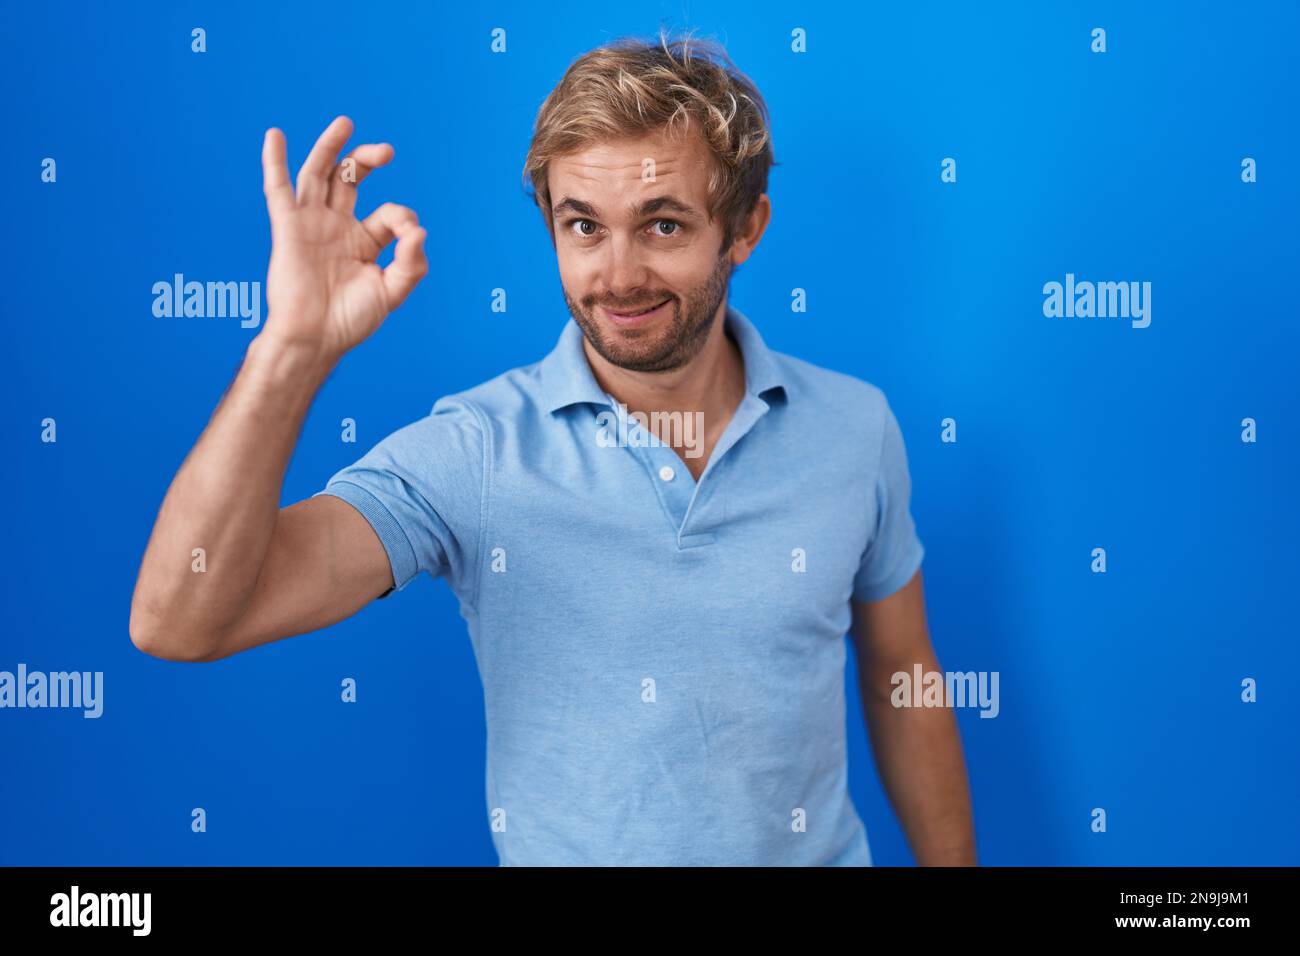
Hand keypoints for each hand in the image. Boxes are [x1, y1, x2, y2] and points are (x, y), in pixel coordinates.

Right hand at [258, 115, 427, 361]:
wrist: (315, 338)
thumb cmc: (351, 320)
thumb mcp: (392, 292)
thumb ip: (411, 264)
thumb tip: (419, 230)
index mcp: (365, 241)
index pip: (389, 213)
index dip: (403, 217)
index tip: (410, 235)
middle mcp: (338, 227)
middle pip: (350, 179)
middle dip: (367, 160)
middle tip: (386, 151)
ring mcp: (312, 224)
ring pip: (319, 175)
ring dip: (330, 147)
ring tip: (345, 123)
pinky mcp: (288, 228)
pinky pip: (278, 190)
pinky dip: (274, 162)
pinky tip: (275, 136)